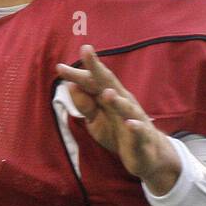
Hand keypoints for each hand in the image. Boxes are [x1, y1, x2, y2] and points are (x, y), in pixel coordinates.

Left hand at [55, 45, 180, 193]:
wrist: (146, 153)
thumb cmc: (118, 132)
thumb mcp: (96, 120)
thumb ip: (85, 104)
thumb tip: (70, 86)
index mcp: (110, 96)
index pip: (92, 81)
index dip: (77, 74)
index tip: (60, 67)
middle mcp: (123, 102)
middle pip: (108, 83)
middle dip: (97, 68)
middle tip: (85, 51)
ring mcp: (134, 118)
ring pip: (125, 107)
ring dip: (116, 100)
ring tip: (106, 93)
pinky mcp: (142, 136)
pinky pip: (139, 131)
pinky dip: (135, 127)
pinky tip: (130, 124)